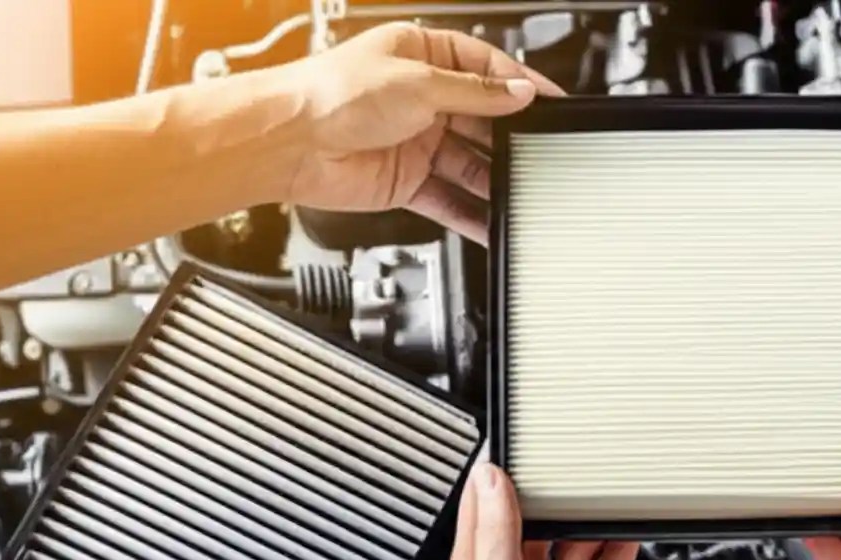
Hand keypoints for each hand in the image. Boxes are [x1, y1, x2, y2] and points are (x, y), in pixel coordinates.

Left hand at [280, 23, 561, 242]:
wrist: (288, 142)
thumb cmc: (331, 94)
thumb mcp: (418, 81)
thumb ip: (474, 92)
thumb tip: (517, 93)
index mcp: (422, 56)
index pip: (486, 68)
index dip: (520, 85)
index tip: (551, 102)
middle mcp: (421, 97)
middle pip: (482, 119)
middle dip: (510, 137)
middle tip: (541, 152)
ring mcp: (414, 140)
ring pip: (468, 163)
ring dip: (494, 179)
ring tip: (523, 192)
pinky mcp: (405, 180)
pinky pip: (448, 199)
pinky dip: (470, 213)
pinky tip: (492, 222)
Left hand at [434, 464, 637, 559]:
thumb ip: (496, 538)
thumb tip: (489, 479)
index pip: (488, 506)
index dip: (506, 473)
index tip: (526, 440)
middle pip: (543, 522)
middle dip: (564, 495)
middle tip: (586, 463)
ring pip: (580, 546)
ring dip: (597, 521)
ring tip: (616, 488)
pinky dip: (622, 553)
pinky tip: (632, 531)